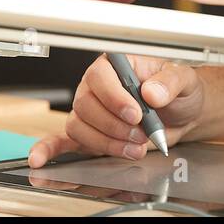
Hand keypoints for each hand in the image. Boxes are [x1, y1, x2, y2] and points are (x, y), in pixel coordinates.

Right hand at [28, 53, 203, 166]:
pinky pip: (62, 140)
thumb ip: (169, 82)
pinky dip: (50, 149)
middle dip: (114, 125)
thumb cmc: (179, 90)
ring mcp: (91, 110)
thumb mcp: (184, 79)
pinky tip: (39, 158)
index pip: (99, 76)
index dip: (114, 97)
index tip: (136, 113)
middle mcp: (98, 86)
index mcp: (117, 64)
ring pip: (80, 127)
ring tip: (135, 147)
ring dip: (106, 142)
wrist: (184, 113)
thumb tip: (151, 92)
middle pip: (86, 105)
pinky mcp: (91, 133)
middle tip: (140, 134)